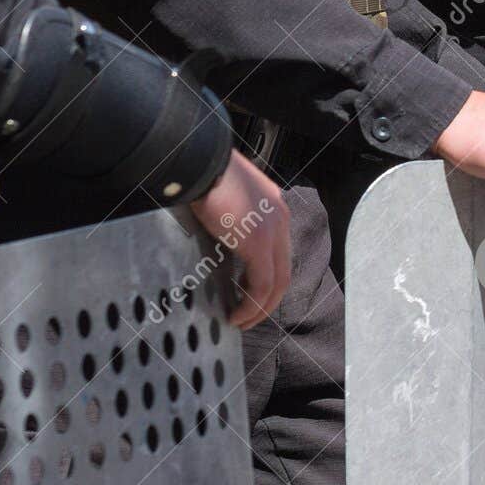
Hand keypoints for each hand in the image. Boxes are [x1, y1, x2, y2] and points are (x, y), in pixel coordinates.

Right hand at [190, 152, 290, 330]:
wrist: (201, 162)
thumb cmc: (204, 175)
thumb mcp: (225, 198)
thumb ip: (231, 219)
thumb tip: (219, 239)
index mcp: (274, 207)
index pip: (278, 251)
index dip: (267, 277)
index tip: (250, 294)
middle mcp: (280, 218)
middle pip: (283, 270)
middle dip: (268, 299)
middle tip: (249, 317)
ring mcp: (273, 231)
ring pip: (277, 281)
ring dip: (261, 307)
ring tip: (242, 321)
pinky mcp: (259, 243)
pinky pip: (263, 283)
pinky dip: (253, 303)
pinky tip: (238, 314)